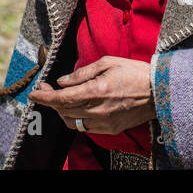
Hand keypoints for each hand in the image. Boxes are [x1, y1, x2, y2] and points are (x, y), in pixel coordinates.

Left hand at [28, 56, 154, 134]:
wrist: (159, 92)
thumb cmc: (135, 72)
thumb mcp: (107, 63)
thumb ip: (82, 73)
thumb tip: (63, 81)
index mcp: (95, 91)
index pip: (61, 98)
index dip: (44, 97)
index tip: (33, 93)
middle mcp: (96, 110)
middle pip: (63, 111)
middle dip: (50, 101)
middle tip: (44, 90)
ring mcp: (103, 122)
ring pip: (72, 122)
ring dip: (62, 112)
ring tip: (60, 99)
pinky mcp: (110, 129)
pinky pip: (86, 127)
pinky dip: (77, 118)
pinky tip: (77, 108)